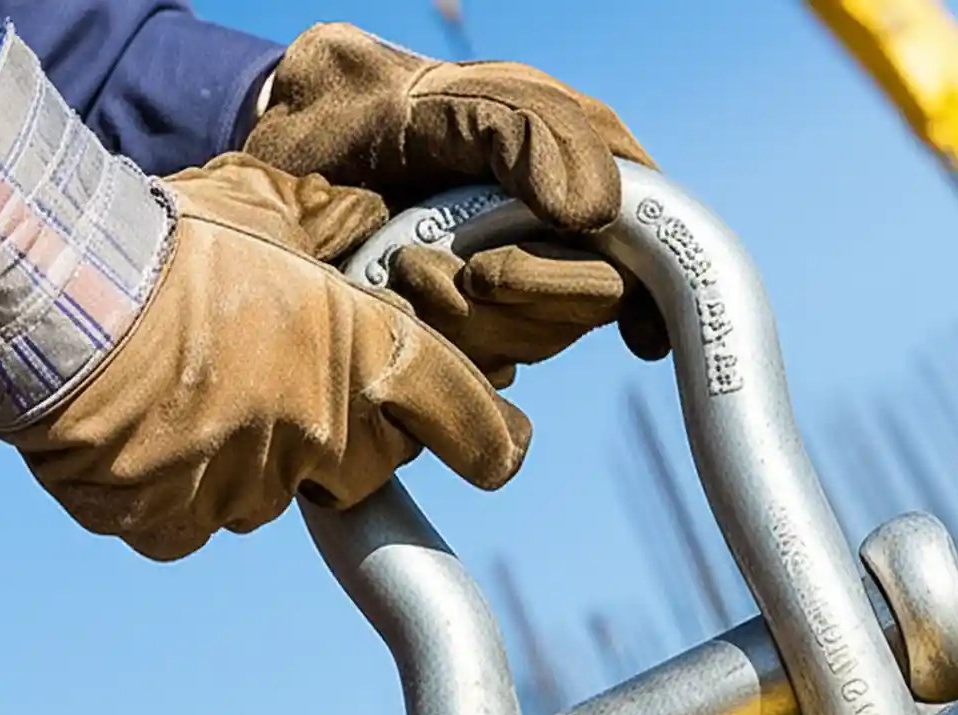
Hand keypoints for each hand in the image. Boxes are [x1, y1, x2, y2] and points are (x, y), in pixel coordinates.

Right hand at [0, 154, 529, 560]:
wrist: (60, 292)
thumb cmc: (174, 238)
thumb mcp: (272, 203)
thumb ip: (339, 221)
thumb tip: (372, 220)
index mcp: (368, 359)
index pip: (470, 423)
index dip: (488, 436)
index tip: (499, 444)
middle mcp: (326, 434)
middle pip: (376, 460)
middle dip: (356, 428)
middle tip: (302, 378)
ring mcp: (253, 486)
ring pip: (288, 489)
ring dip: (268, 452)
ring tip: (213, 389)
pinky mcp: (179, 520)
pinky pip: (204, 516)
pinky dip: (190, 484)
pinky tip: (161, 431)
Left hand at [244, 23, 668, 377]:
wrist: (299, 147)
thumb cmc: (384, 107)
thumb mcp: (459, 102)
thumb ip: (531, 136)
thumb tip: (595, 212)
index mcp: (583, 181)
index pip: (655, 247)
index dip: (659, 297)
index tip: (643, 338)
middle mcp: (557, 241)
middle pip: (592, 308)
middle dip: (528, 296)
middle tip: (470, 270)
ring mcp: (509, 291)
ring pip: (530, 344)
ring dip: (466, 319)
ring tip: (407, 265)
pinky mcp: (458, 331)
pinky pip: (471, 367)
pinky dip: (433, 340)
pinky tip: (397, 299)